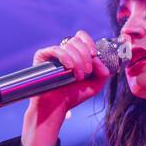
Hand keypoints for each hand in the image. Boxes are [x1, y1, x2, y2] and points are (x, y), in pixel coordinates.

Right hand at [19, 30, 111, 145]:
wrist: (56, 108)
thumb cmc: (72, 97)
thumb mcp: (94, 85)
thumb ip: (103, 73)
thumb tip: (99, 59)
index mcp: (74, 54)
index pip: (81, 37)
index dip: (89, 43)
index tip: (94, 55)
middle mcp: (63, 51)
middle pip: (77, 41)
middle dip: (85, 56)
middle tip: (87, 72)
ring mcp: (52, 54)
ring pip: (69, 46)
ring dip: (78, 61)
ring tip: (78, 77)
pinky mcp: (42, 56)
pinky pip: (56, 49)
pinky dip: (66, 57)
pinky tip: (69, 69)